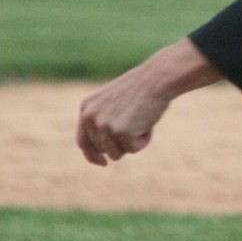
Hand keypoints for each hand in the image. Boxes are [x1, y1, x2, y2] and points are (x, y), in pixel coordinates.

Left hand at [76, 39, 222, 166]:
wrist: (158, 77)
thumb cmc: (141, 88)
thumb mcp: (113, 102)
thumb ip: (103, 121)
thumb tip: (102, 150)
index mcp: (86, 108)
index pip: (83, 141)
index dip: (92, 155)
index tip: (103, 163)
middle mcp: (90, 117)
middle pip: (103, 150)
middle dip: (121, 142)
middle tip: (136, 120)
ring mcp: (104, 125)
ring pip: (117, 154)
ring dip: (132, 142)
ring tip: (141, 119)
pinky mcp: (120, 132)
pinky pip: (134, 149)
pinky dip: (144, 140)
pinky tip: (147, 120)